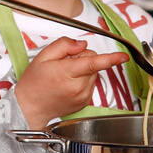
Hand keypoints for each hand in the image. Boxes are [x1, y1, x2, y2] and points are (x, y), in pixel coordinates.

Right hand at [14, 37, 128, 128]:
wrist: (29, 107)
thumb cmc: (33, 84)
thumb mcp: (43, 57)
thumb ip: (63, 45)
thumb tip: (81, 44)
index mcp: (66, 73)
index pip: (93, 63)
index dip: (110, 58)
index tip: (123, 56)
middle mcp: (77, 86)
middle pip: (92, 62)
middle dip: (81, 59)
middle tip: (63, 65)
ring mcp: (82, 96)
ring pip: (93, 73)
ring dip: (82, 71)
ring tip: (64, 76)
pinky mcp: (85, 101)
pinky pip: (90, 83)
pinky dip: (81, 81)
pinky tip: (67, 85)